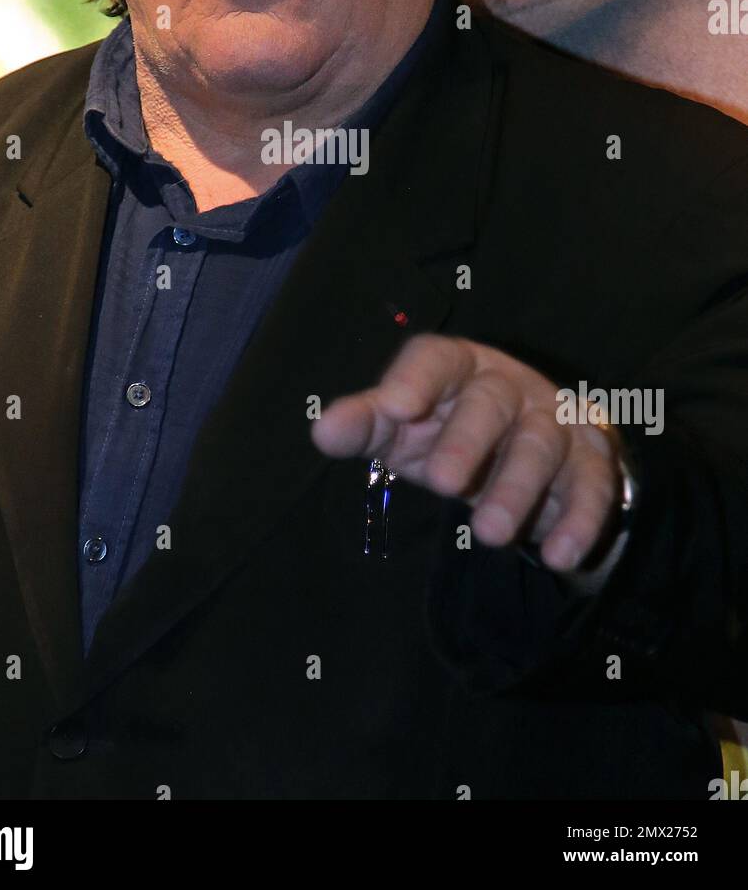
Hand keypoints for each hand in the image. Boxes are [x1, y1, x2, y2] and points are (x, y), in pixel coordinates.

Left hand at [312, 333, 624, 571]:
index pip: (436, 359)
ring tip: (489, 536)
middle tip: (443, 485)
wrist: (531, 443)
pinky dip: (579, 520)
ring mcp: (554, 419)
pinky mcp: (590, 459)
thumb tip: (323, 431)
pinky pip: (592, 485)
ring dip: (518, 491)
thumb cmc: (449, 429)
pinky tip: (557, 556)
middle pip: (491, 402)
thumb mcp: (404, 428)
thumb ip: (366, 426)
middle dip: (469, 441)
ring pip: (542, 446)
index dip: (415, 378)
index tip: (393, 408)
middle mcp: (509, 385)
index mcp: (458, 368)